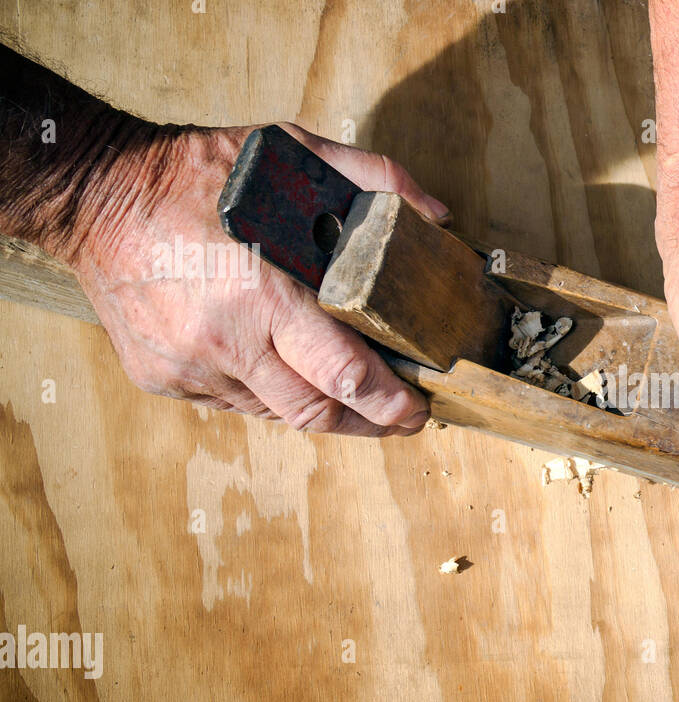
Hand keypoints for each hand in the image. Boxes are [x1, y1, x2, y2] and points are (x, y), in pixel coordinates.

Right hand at [67, 123, 449, 435]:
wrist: (94, 195)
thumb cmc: (198, 173)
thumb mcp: (291, 154)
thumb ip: (371, 178)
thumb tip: (436, 214)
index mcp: (261, 294)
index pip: (344, 375)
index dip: (390, 402)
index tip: (417, 407)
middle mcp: (225, 342)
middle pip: (315, 413)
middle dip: (368, 422)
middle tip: (400, 416)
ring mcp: (190, 368)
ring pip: (276, 412)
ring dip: (320, 407)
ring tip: (352, 395)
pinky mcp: (164, 379)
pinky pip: (235, 401)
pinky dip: (269, 392)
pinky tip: (286, 369)